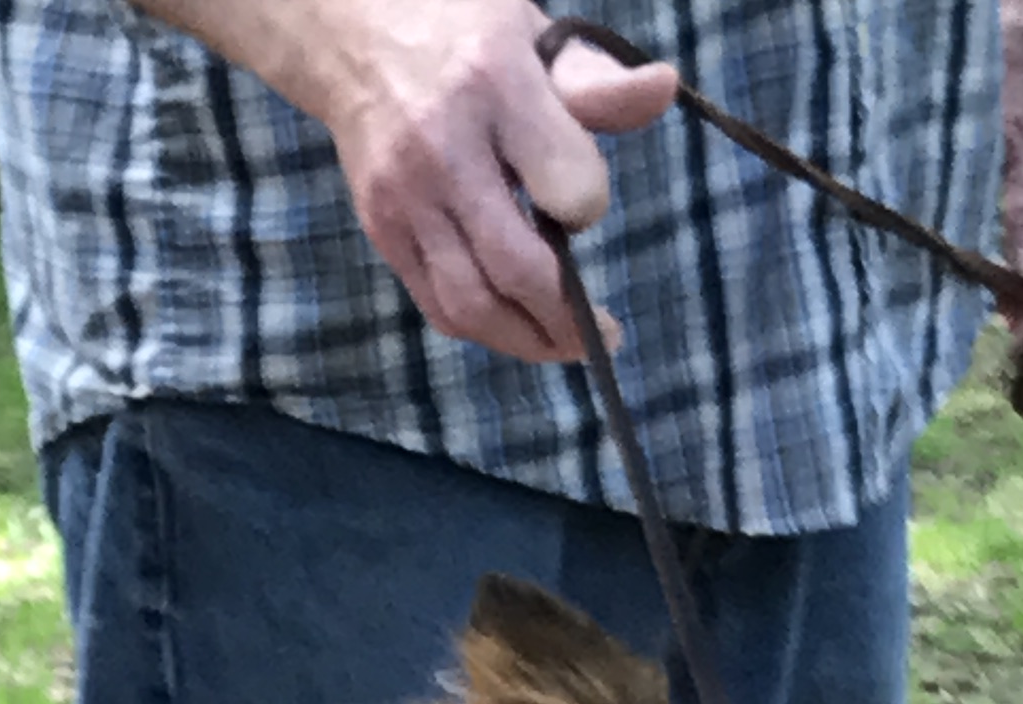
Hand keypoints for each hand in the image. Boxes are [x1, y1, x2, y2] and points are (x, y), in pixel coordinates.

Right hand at [151, 4, 677, 363]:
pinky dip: (484, 327)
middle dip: (566, 314)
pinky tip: (517, 327)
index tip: (588, 206)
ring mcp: (405, 197)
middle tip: (604, 336)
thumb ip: (597, 80)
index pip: (565, 183)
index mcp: (495, 84)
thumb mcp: (533, 38)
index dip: (588, 206)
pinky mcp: (383, 231)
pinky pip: (438, 305)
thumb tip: (665, 89)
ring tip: (565, 346)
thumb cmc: (465, 38)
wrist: (358, 40)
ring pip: (471, 303)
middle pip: (514, 264)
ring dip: (526, 340)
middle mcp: (444, 148)